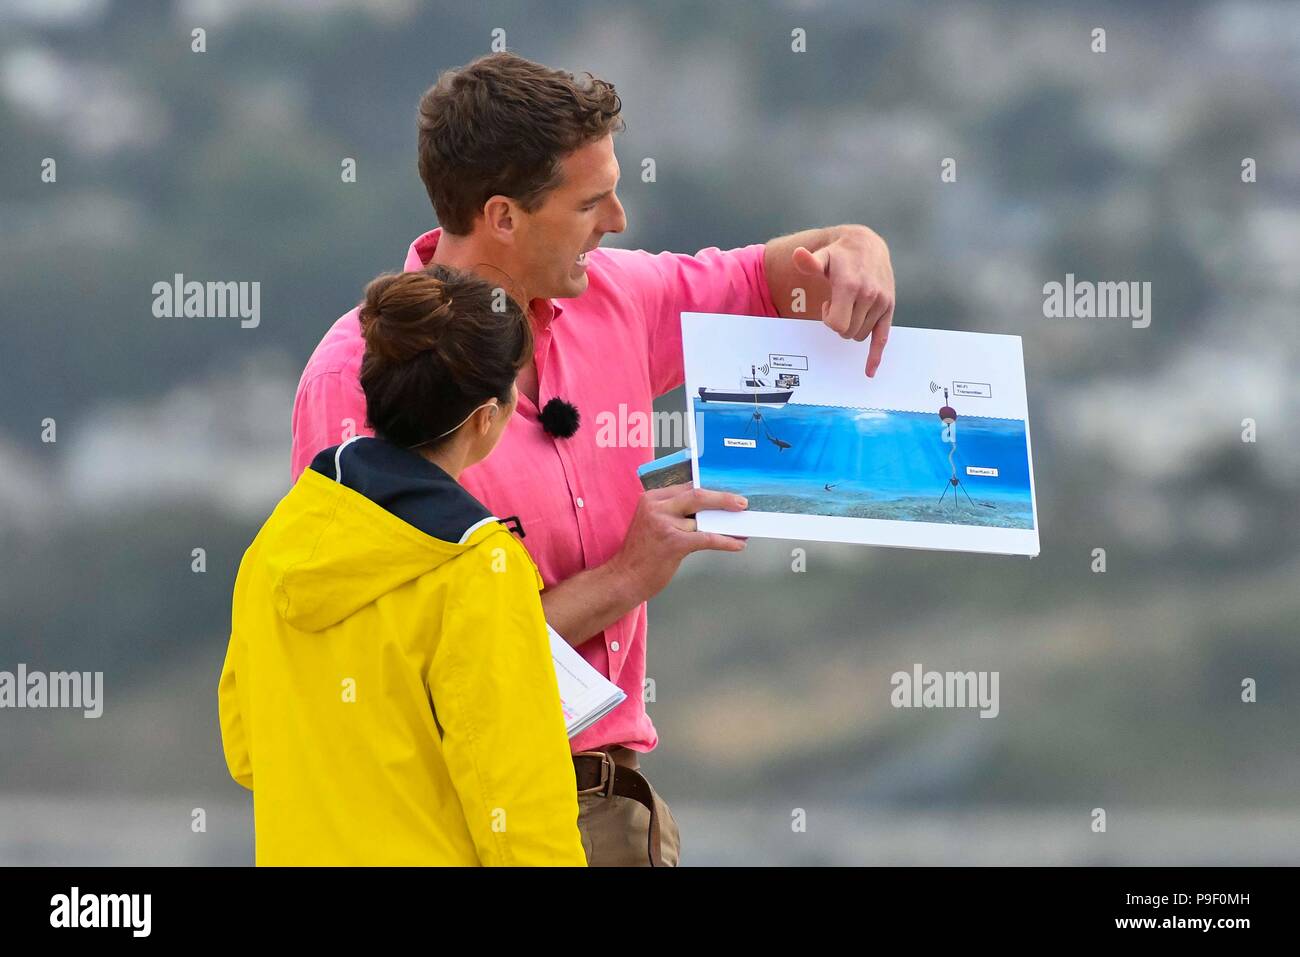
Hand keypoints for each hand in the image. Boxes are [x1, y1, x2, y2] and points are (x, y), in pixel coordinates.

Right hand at [609, 483, 746, 603]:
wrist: (624, 577)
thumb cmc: (642, 553)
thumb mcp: (652, 522)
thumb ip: (674, 512)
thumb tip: (708, 510)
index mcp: (652, 498)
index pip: (687, 487)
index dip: (709, 489)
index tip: (726, 492)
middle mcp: (657, 507)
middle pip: (697, 495)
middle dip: (723, 498)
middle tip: (742, 503)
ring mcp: (664, 524)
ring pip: (704, 519)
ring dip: (726, 524)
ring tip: (741, 527)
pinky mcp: (673, 543)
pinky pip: (707, 538)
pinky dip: (725, 541)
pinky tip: (737, 544)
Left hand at [792, 227, 894, 376]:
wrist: (866, 245)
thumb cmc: (839, 254)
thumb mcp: (822, 256)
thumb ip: (809, 262)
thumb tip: (798, 256)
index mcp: (850, 286)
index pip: (836, 325)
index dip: (828, 319)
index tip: (827, 305)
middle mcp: (869, 295)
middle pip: (847, 332)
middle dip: (839, 323)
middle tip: (837, 303)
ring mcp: (881, 302)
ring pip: (860, 335)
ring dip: (852, 326)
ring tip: (850, 305)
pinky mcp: (889, 308)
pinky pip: (883, 337)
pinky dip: (876, 355)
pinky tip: (869, 371)